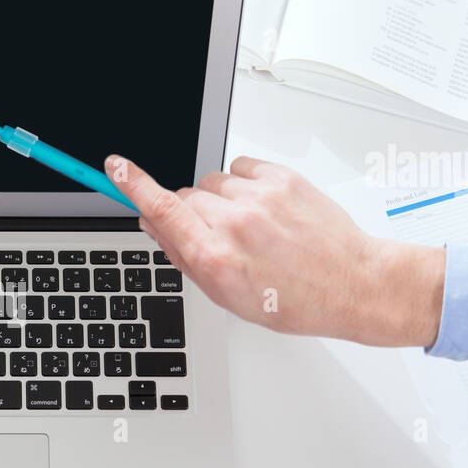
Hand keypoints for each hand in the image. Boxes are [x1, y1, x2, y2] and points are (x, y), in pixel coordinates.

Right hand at [105, 154, 445, 346]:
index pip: (162, 209)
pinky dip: (245, 185)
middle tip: (218, 237)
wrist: (352, 284)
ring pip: (212, 182)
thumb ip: (185, 257)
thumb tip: (155, 224)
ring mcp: (260, 198)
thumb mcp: (228, 296)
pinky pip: (241, 169)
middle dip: (190, 214)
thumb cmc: (293, 300)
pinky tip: (264, 211)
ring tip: (250, 227)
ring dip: (220, 200)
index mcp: (216, 258)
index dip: (133, 185)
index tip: (115, 167)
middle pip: (184, 197)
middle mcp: (235, 224)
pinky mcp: (283, 178)